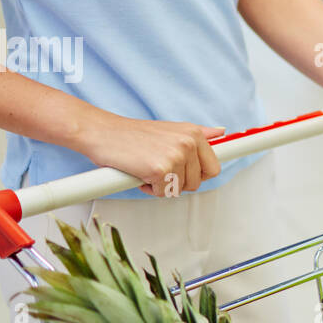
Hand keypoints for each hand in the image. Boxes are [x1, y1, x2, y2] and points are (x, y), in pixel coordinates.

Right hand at [76, 112, 223, 196]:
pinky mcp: (161, 170)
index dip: (199, 175)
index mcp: (193, 133)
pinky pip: (163, 193)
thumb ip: (197, 134)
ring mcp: (176, 156)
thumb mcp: (170, 130)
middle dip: (178, 182)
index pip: (213, 167)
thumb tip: (221, 132)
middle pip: (197, 182)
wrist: (101, 133)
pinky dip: (149, 188)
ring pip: (180, 189)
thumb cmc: (131, 134)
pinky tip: (139, 173)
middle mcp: (188, 142)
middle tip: (159, 170)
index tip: (193, 175)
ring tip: (147, 168)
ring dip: (162, 185)